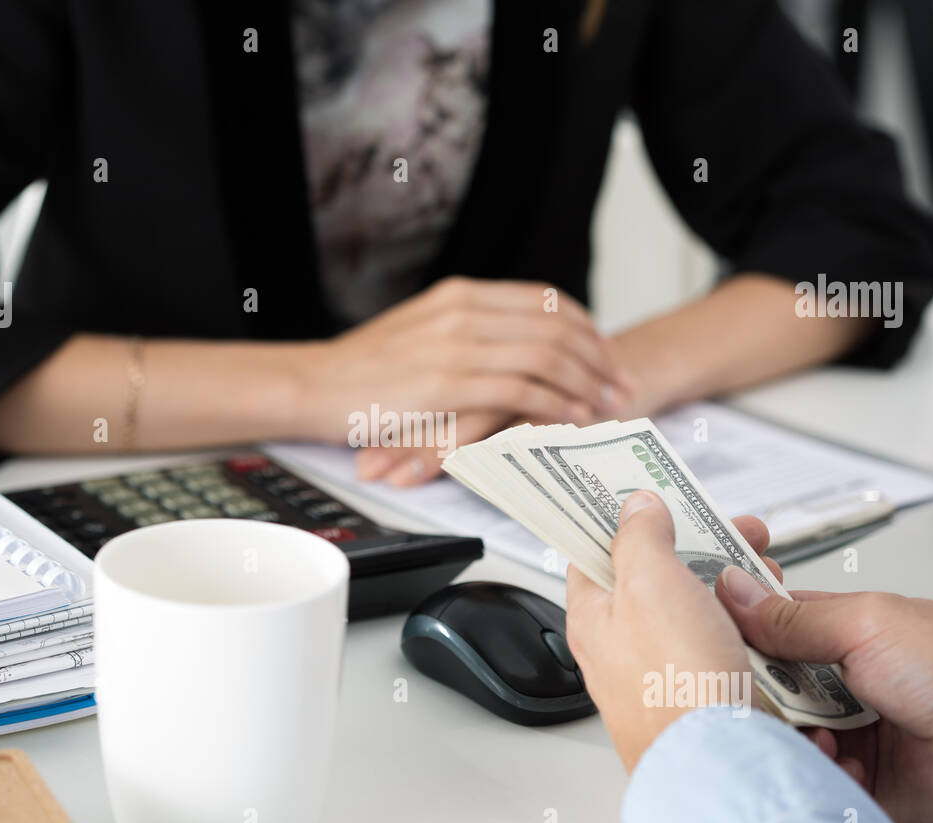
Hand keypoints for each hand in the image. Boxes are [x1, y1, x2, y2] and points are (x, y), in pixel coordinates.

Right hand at [291, 277, 627, 479]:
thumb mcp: (418, 333)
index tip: (607, 354)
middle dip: (598, 356)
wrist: (311, 383)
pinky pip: (518, 388)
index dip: (586, 328)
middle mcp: (464, 310)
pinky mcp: (446, 381)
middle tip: (621, 384)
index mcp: (461, 295)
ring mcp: (456, 343)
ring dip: (584, 381)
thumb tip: (501, 346)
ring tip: (606, 405)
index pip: (545, 301)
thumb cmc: (359, 370)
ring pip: (545, 353)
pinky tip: (570, 418)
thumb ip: (462, 332)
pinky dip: (553, 402)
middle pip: (556, 324)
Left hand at [565, 491, 781, 771]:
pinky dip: (746, 620)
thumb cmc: (675, 687)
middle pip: (655, 576)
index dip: (623, 516)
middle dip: (698, 545)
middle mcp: (623, 646)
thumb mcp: (650, 584)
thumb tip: (636, 506)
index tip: (651, 492)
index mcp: (593, 616)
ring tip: (765, 572)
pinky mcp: (706, 692)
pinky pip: (724, 642)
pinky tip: (769, 618)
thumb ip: (639, 537)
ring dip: (730, 581)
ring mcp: (666, 671)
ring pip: (695, 607)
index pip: (595, 550)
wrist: (722, 767)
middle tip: (734, 527)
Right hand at [715, 573, 932, 822]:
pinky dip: (818, 767)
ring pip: (782, 728)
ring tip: (815, 730)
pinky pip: (808, 772)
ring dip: (791, 729)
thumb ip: (792, 615)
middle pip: (766, 678)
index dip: (738, 619)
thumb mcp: (865, 623)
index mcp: (841, 631)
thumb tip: (734, 591)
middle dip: (757, 683)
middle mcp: (840, 680)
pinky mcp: (852, 776)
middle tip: (753, 684)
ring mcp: (846, 728)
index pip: (770, 620)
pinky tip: (840, 759)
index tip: (706, 618)